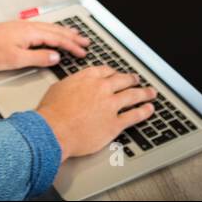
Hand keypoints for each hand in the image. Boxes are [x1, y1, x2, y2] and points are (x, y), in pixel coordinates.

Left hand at [0, 20, 89, 70]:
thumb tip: (56, 57)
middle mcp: (29, 26)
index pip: (58, 39)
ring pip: (50, 28)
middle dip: (73, 37)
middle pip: (56, 31)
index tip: (83, 52)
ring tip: (75, 35)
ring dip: (64, 32)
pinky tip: (52, 33)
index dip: (72, 46)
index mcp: (31, 33)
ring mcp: (23, 26)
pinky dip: (52, 30)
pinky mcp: (17, 29)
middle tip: (86, 42)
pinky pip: (42, 28)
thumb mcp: (16, 59)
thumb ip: (38, 58)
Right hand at [36, 67, 157, 161]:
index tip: (117, 74)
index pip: (106, 71)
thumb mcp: (58, 89)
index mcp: (87, 78)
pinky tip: (149, 110)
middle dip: (132, 80)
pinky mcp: (115, 123)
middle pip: (123, 80)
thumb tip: (72, 86)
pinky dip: (144, 112)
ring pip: (133, 95)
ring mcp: (110, 105)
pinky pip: (134, 115)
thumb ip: (71, 84)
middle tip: (136, 80)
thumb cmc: (51, 113)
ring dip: (144, 93)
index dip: (114, 72)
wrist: (53, 130)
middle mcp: (101, 88)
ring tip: (151, 93)